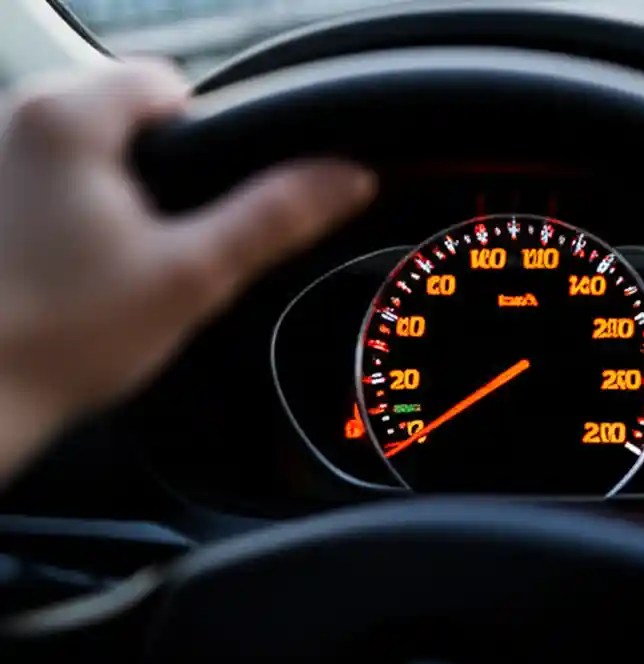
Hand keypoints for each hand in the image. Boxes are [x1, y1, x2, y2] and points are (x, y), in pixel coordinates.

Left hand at [0, 60, 375, 480]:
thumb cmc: (67, 337)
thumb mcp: (194, 275)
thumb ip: (276, 218)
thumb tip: (349, 179)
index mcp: (65, 117)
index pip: (168, 84)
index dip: (201, 147)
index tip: (188, 212)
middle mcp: (12, 116)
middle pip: (126, 111)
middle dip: (154, 172)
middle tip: (150, 245)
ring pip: (88, 142)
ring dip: (113, 188)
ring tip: (106, 257)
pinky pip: (47, 169)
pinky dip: (72, 203)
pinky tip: (68, 262)